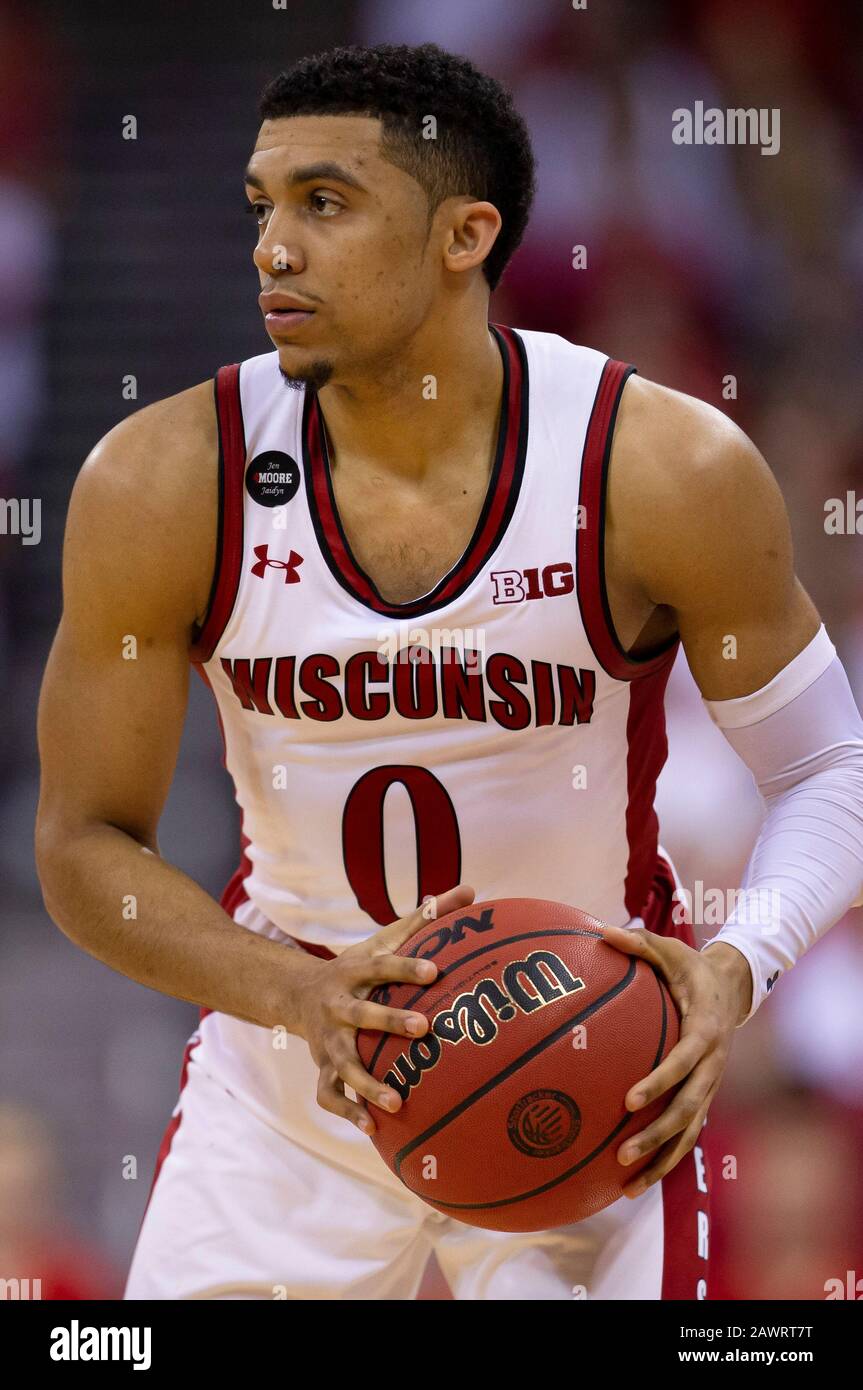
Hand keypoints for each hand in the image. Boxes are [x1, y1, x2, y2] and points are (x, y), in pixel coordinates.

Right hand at [295, 884, 474, 1135]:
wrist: (299, 994)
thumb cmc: (358, 966)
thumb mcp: (384, 939)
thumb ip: (426, 917)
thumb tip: (471, 891)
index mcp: (355, 971)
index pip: (382, 965)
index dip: (407, 967)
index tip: (436, 970)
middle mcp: (338, 1006)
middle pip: (362, 1015)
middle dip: (390, 1021)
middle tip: (424, 1028)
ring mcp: (328, 1040)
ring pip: (343, 1065)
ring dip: (367, 1084)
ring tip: (398, 1102)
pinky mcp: (323, 1067)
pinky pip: (330, 1094)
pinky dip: (348, 1113)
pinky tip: (373, 1129)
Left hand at [598, 926, 750, 1197]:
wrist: (731, 988)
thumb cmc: (690, 966)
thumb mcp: (669, 948)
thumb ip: (637, 943)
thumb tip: (600, 930)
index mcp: (704, 1030)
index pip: (684, 1062)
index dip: (660, 1082)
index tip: (629, 1100)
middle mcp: (712, 1065)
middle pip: (688, 1110)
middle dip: (657, 1136)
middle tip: (621, 1154)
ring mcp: (710, 1086)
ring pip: (690, 1132)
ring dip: (661, 1159)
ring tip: (626, 1185)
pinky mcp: (703, 1097)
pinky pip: (686, 1134)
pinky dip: (665, 1158)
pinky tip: (633, 1180)